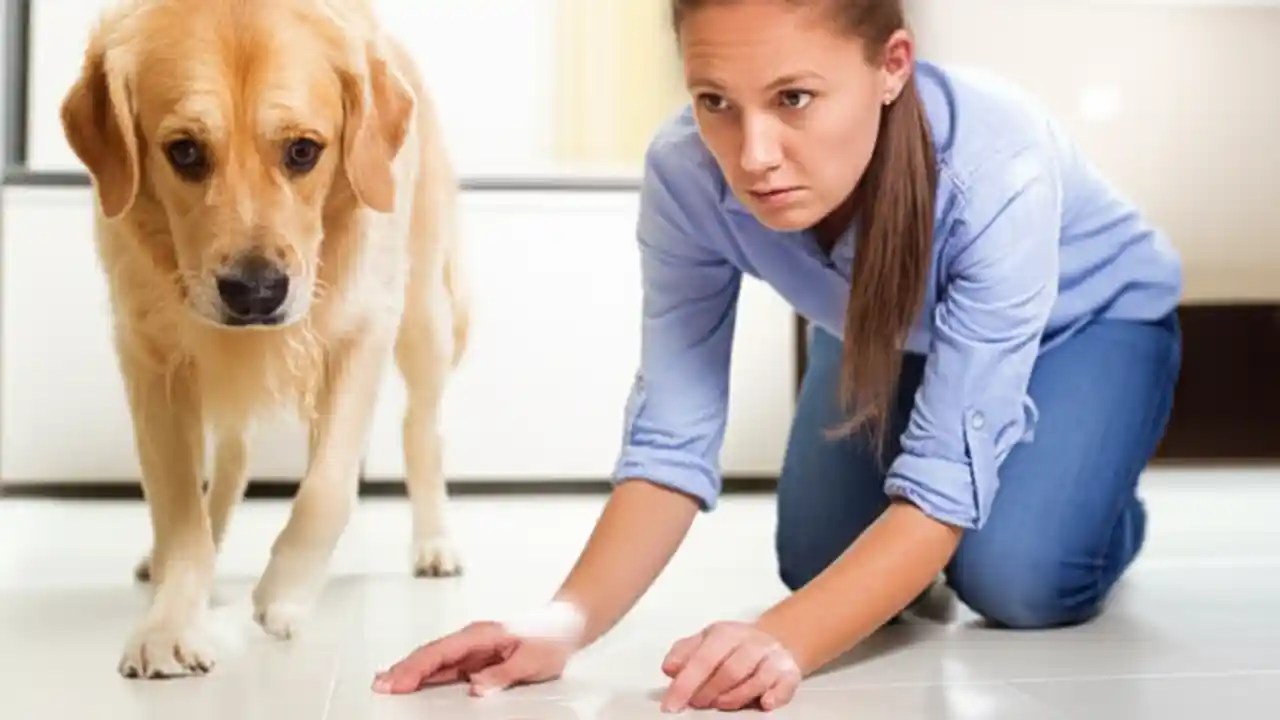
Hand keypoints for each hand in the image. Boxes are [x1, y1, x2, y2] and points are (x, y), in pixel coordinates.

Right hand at [372, 621, 573, 696]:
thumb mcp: (531, 660)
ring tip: (386, 685)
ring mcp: (472, 648)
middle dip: (403, 670)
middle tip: (379, 686)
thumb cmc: (550, 637)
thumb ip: (502, 674)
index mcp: (480, 634)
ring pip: (434, 660)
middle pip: (430, 654)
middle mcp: (472, 639)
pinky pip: (445, 666)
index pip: (440, 652)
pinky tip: (414, 682)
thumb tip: (475, 688)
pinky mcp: (476, 657)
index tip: (397, 681)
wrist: (566, 625)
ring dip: (410, 672)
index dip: (416, 668)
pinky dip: (426, 673)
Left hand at [660, 621, 801, 712]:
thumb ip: (684, 653)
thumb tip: (669, 668)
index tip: (671, 705)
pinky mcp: (790, 672)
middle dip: (708, 692)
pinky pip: (785, 685)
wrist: (774, 639)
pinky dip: (776, 695)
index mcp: (725, 633)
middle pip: (729, 671)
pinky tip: (765, 703)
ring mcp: (772, 657)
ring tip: (719, 704)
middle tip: (696, 703)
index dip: (685, 684)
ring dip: (734, 698)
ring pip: (755, 680)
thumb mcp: (705, 642)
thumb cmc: (733, 647)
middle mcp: (751, 642)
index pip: (703, 659)